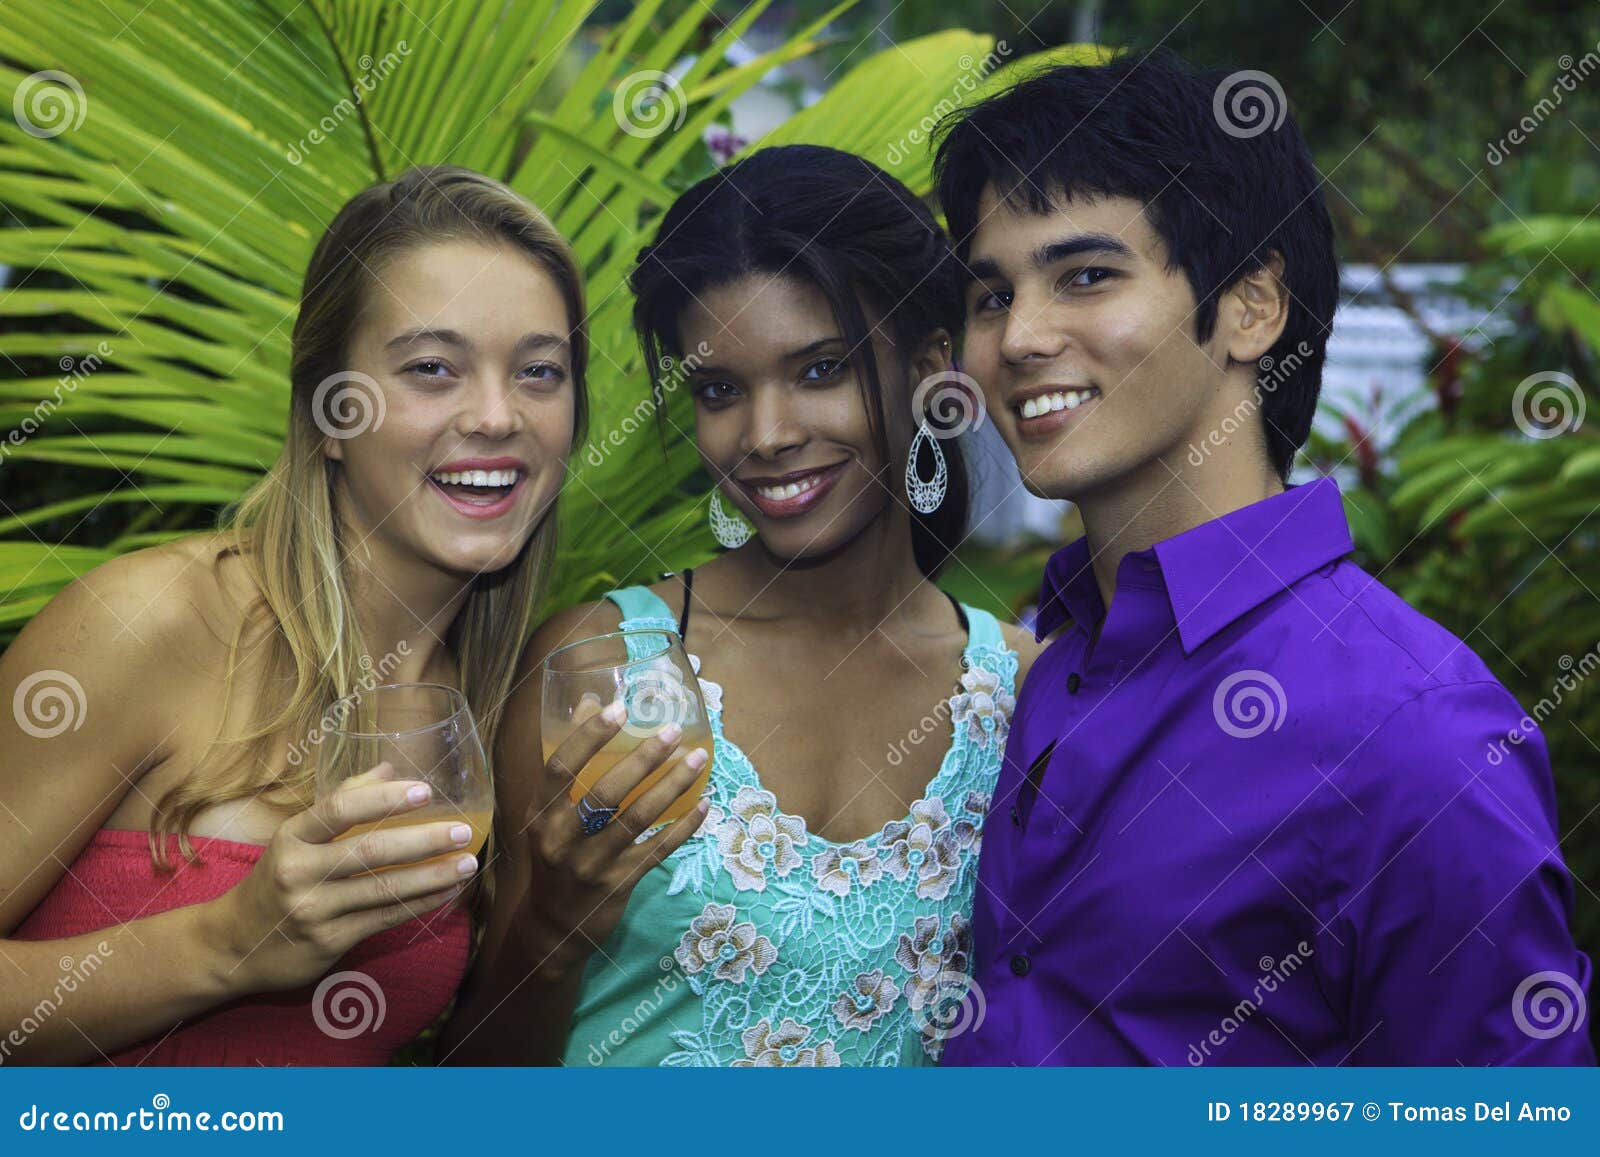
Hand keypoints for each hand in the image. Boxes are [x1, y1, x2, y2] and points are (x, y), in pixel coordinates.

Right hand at [207, 762, 479, 992]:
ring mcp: (313, 910)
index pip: (340, 809)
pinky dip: (420, 903)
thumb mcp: (296, 837)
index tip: (425, 792)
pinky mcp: (329, 941)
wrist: (233, 945)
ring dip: (432, 875)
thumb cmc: (276, 879)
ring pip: (384, 889)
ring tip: (467, 863)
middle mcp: (299, 872)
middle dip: (423, 840)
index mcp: (292, 837)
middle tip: (463, 830)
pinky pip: (385, 918)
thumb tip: (390, 770)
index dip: (384, 799)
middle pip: (370, 850)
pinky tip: (447, 892)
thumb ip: (342, 800)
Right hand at [519, 700, 709, 977]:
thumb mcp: (548, 815)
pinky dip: (683, 827)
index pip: (560, 769)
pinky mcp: (618, 885)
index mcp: (539, 816)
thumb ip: (570, 763)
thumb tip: (589, 701)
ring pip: (638, 819)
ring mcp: (591, 865)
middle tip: (673, 730)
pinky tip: (703, 805)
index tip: (620, 709)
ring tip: (698, 758)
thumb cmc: (554, 857)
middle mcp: (561, 840)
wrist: (553, 927)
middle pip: (606, 793)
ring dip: (672, 785)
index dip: (588, 737)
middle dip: (644, 759)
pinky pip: (658, 850)